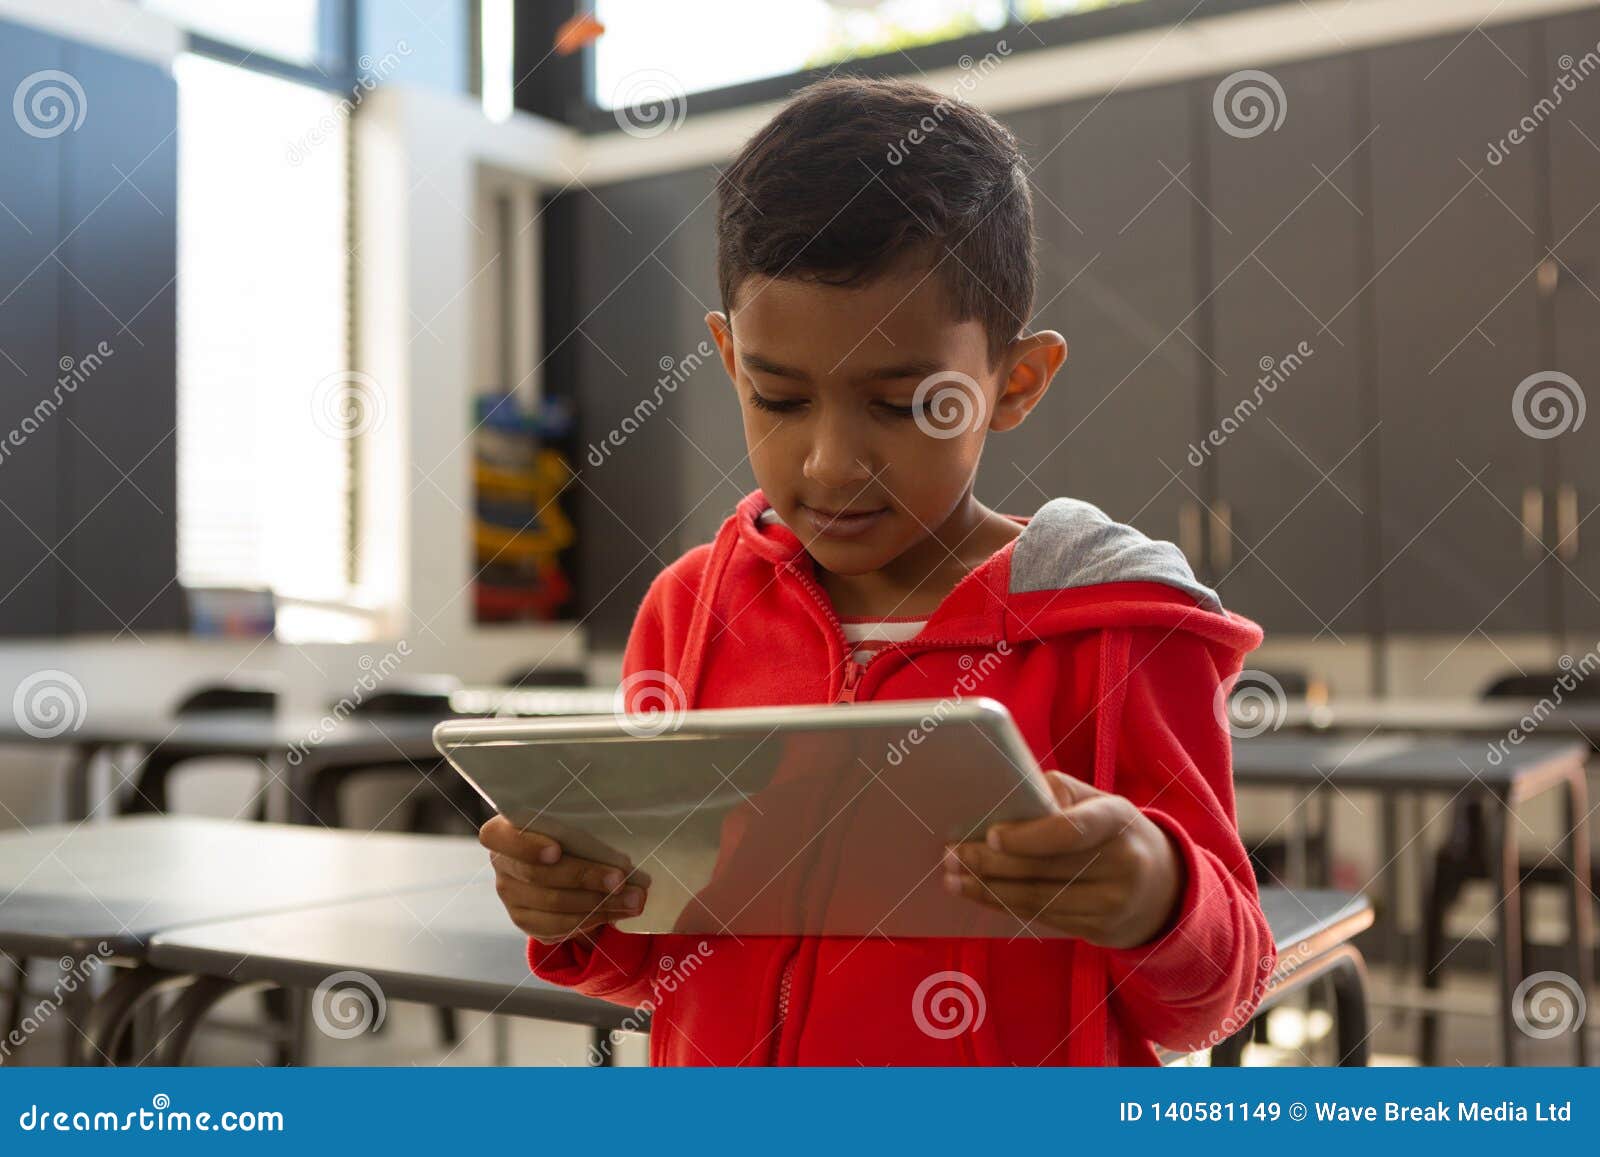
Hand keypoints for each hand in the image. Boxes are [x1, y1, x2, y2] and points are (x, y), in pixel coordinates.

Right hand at [479, 815, 647, 944]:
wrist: (559, 868)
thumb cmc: (567, 836)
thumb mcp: (568, 825)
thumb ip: (579, 830)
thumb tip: (620, 842)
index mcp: (503, 832)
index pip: (499, 838)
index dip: (527, 846)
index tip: (557, 851)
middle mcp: (502, 866)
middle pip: (538, 876)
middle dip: (584, 877)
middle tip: (621, 880)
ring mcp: (511, 898)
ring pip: (554, 905)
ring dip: (598, 903)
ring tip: (633, 899)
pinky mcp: (527, 921)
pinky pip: (560, 926)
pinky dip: (594, 918)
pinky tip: (617, 911)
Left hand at [943, 770, 1185, 948]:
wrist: (1164, 887)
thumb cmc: (1115, 831)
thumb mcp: (1099, 802)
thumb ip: (1058, 795)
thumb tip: (1006, 799)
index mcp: (1118, 819)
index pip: (1072, 829)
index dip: (1030, 837)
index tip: (991, 836)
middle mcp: (1121, 864)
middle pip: (1044, 868)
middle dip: (990, 863)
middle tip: (951, 854)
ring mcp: (1112, 903)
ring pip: (1037, 898)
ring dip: (988, 889)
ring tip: (953, 877)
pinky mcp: (1099, 930)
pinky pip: (1042, 917)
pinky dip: (1004, 905)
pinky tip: (978, 894)